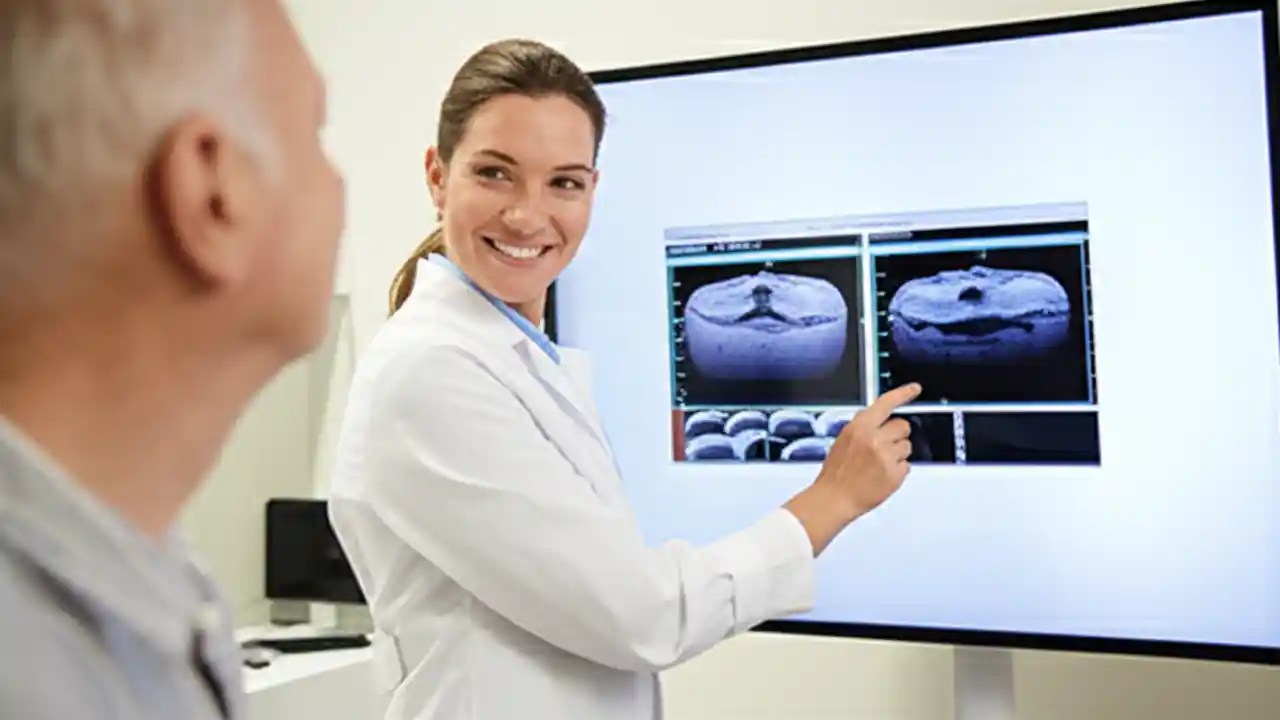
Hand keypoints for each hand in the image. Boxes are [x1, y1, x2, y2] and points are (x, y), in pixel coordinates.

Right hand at [782, 382, 921, 555]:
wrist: (835, 498)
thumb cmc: (836, 472)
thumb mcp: (843, 440)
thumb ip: (861, 427)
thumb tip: (876, 417)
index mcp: (860, 427)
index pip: (886, 403)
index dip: (903, 393)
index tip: (914, 388)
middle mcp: (875, 439)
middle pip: (903, 426)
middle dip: (897, 434)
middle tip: (884, 446)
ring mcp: (886, 457)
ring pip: (907, 446)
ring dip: (897, 454)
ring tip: (879, 464)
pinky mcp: (895, 474)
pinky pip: (907, 466)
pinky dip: (897, 471)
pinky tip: (882, 475)